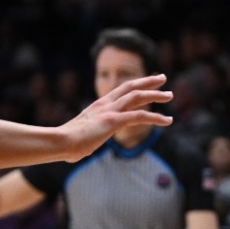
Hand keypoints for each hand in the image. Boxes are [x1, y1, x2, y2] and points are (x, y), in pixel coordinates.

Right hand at [58, 75, 172, 159]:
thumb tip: (79, 150)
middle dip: (147, 81)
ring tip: (170, 95)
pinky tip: (168, 121)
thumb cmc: (66, 144)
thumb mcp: (80, 136)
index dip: (134, 86)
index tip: (145, 83)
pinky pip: (140, 117)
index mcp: (98, 106)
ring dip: (156, 95)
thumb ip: (85, 138)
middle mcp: (104, 104)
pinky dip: (156, 117)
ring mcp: (109, 111)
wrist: (59, 142)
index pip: (119, 91)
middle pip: (130, 87)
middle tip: (162, 78)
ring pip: (137, 97)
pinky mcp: (113, 121)